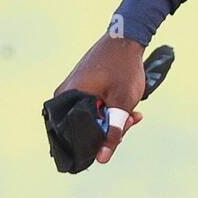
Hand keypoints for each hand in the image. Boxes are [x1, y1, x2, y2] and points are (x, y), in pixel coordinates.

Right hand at [52, 34, 146, 163]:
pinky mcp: (80, 88)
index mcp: (66, 101)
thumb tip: (101, 160)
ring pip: (90, 119)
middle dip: (110, 130)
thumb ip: (113, 131)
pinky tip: (127, 108)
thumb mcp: (123, 102)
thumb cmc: (123, 67)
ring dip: (113, 120)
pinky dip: (109, 110)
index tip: (121, 132)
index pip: (74, 139)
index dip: (98, 143)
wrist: (126, 37)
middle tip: (132, 120)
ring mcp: (70, 92)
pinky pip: (91, 108)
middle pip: (83, 130)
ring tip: (134, 114)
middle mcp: (63, 98)